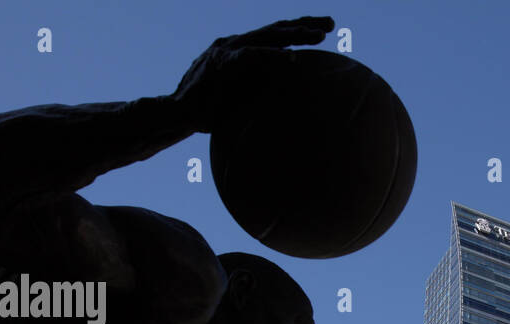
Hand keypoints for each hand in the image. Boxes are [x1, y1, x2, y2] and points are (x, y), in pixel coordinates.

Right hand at [172, 16, 334, 132]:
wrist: (178, 113)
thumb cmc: (210, 111)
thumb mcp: (242, 97)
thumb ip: (261, 90)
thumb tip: (287, 102)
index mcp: (241, 50)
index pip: (275, 35)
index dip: (299, 31)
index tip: (325, 30)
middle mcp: (235, 44)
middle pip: (276, 29)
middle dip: (304, 24)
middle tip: (331, 23)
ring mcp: (227, 50)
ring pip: (267, 36)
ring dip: (295, 35)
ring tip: (318, 36)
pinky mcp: (222, 64)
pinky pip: (251, 56)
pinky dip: (272, 57)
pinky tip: (291, 59)